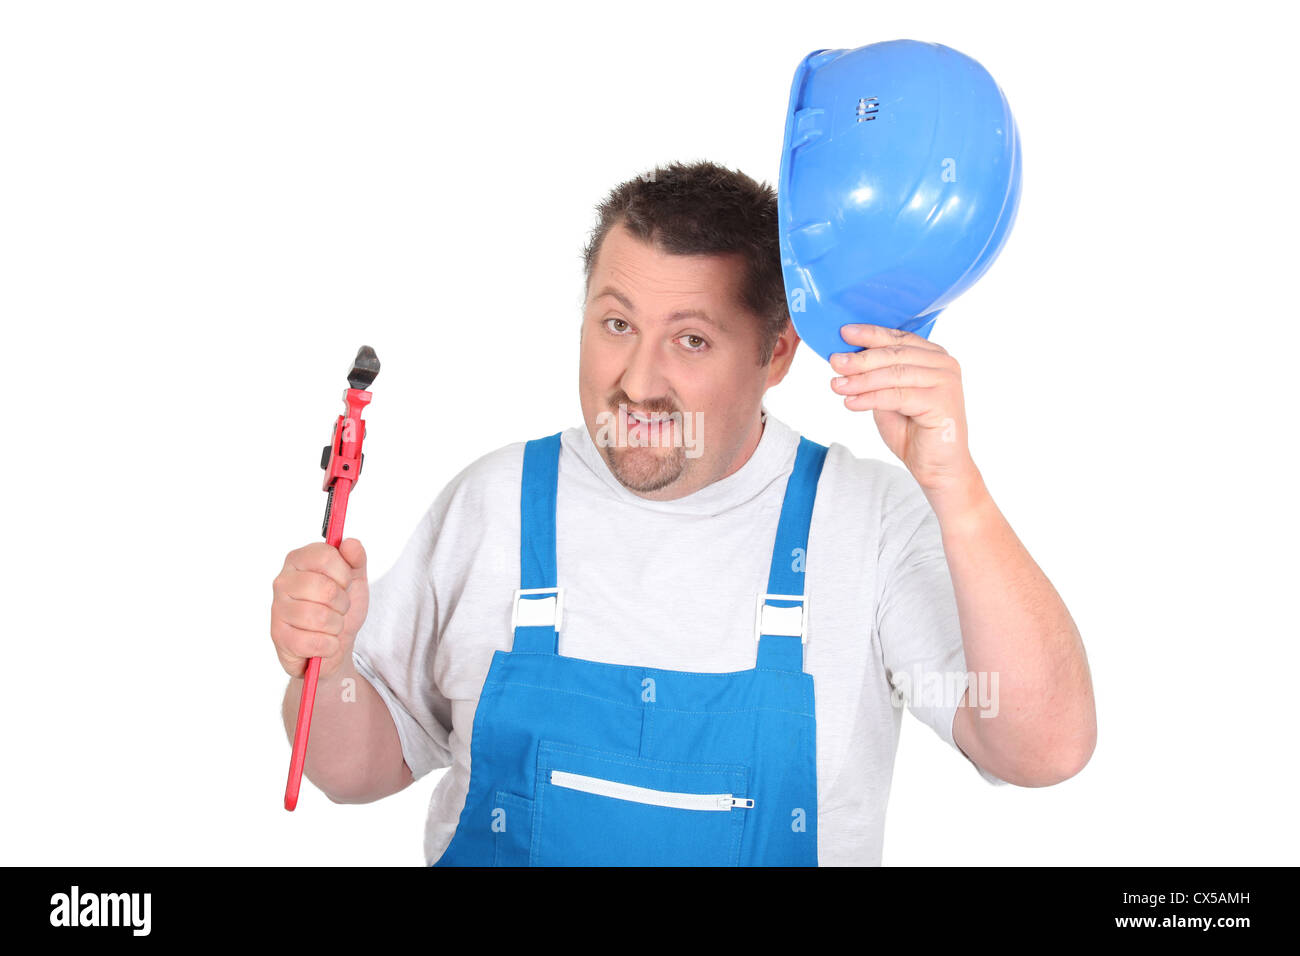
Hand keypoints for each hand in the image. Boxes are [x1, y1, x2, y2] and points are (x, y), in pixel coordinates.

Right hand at [270, 538, 368, 679]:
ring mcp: (278, 609)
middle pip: (326, 589)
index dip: (344, 574)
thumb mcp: (355, 579)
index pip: (325, 557)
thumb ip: (355, 558)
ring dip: (337, 626)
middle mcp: (283, 581)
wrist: (334, 644)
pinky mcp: (279, 636)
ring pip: (321, 618)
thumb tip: (350, 543)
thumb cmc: (339, 607)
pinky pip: (315, 642)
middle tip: (339, 608)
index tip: (345, 583)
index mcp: (298, 560)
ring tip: (331, 625)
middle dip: (343, 604)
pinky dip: (329, 646)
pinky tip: (325, 642)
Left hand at [829, 324, 979, 500]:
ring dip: (861, 380)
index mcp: (934, 356)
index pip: (898, 339)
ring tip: (837, 385)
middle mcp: (944, 364)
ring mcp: (945, 382)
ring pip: (894, 374)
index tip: (843, 333)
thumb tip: (844, 359)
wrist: (937, 467)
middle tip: (834, 362)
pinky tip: (851, 403)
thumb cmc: (913, 431)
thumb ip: (876, 377)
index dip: (870, 334)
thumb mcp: (889, 397)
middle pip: (894, 354)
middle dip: (860, 358)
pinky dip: (870, 398)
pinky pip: (897, 395)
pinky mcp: (942, 401)